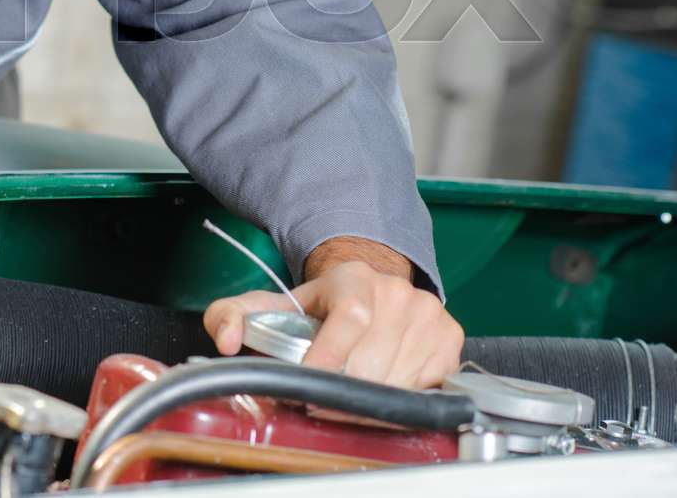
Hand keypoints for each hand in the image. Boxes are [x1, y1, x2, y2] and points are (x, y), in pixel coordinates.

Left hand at [203, 249, 461, 389]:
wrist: (370, 289)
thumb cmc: (319, 306)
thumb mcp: (270, 304)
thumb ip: (232, 315)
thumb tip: (226, 340)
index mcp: (353, 278)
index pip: (351, 317)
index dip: (331, 354)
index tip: (311, 380)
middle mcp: (397, 292)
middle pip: (371, 363)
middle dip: (342, 388)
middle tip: (323, 391)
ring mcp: (428, 316)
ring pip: (397, 382)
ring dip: (369, 398)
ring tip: (350, 384)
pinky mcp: (449, 341)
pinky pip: (424, 389)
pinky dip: (399, 398)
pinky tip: (381, 382)